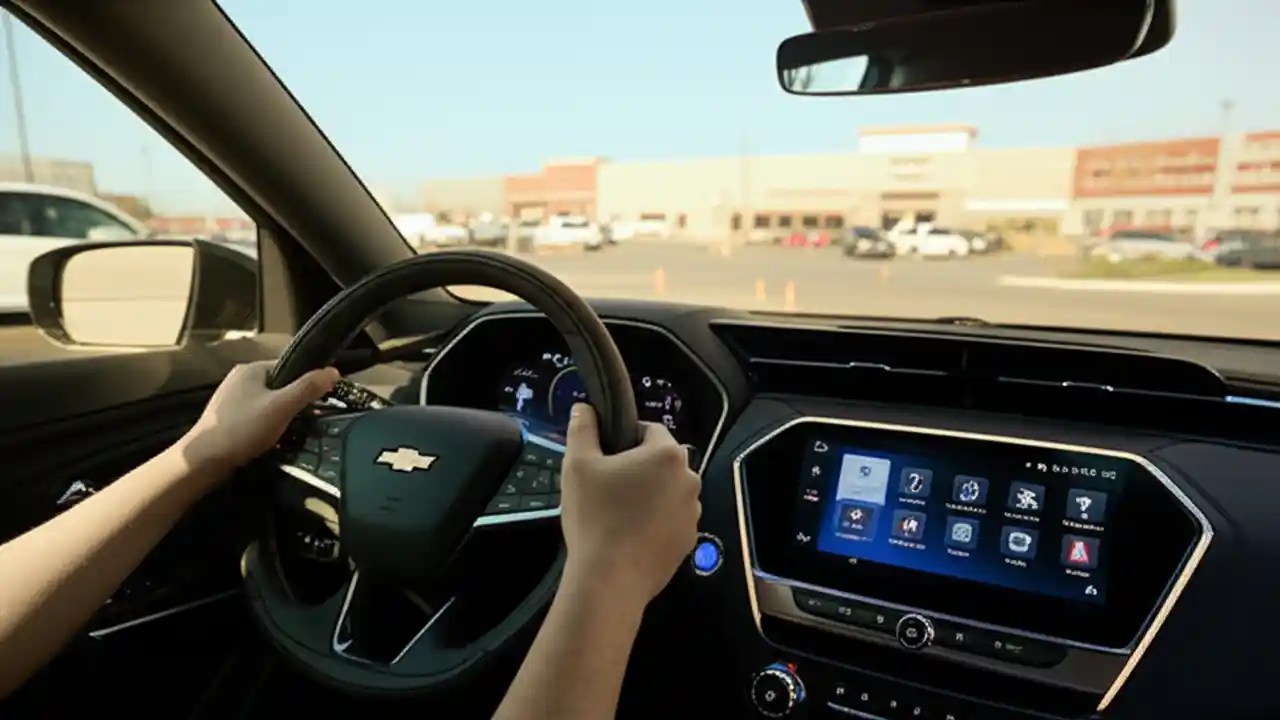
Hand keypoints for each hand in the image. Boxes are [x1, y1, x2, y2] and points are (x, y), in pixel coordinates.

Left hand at [178, 360, 339, 473]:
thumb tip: (333, 371)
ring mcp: (230, 398)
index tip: (319, 402)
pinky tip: (269, 440)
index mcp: (251, 368)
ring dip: (280, 416)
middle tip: (306, 421)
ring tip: (289, 433)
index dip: (307, 383)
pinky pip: (255, 416)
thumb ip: (308, 388)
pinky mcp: (225, 417)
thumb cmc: (243, 429)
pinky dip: (265, 426)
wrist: (203, 460)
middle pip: (279, 385)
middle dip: (293, 402)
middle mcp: (239, 378)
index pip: (289, 367)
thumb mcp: (282, 407)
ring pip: (267, 402)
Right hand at [559, 403, 700, 604]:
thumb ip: (582, 429)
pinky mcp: (689, 541)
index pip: (649, 429)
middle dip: (637, 467)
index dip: (624, 438)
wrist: (610, 580)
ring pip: (667, 491)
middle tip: (607, 486)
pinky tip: (629, 535)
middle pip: (661, 461)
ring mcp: (693, 513)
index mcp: (667, 454)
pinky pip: (671, 519)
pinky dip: (655, 521)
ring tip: (617, 514)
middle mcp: (690, 479)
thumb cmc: (595, 516)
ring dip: (648, 495)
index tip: (604, 458)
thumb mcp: (577, 465)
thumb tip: (585, 408)